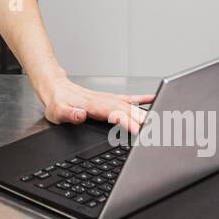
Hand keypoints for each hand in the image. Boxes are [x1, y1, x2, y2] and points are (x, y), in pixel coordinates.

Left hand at [35, 73, 153, 133]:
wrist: (55, 88)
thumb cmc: (57, 103)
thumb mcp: (56, 111)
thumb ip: (68, 114)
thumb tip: (80, 114)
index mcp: (94, 106)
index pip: (115, 114)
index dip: (127, 122)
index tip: (139, 130)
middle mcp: (105, 101)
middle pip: (129, 111)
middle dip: (145, 120)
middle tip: (160, 130)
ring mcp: (109, 99)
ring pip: (132, 106)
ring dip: (147, 113)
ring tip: (163, 121)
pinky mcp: (111, 98)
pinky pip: (130, 98)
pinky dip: (143, 99)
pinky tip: (155, 100)